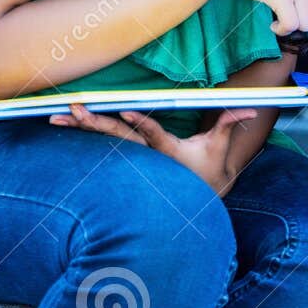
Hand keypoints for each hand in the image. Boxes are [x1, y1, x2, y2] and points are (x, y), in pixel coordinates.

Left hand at [52, 103, 256, 195]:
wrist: (194, 199)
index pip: (150, 132)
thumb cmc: (207, 172)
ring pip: (103, 140)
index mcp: (165, 151)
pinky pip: (101, 144)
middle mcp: (145, 155)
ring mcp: (134, 158)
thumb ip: (229, 123)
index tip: (122, 109)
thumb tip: (250, 108)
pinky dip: (83, 134)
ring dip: (79, 128)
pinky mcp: (127, 159)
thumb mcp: (219, 149)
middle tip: (73, 108)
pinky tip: (66, 124)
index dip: (138, 120)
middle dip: (93, 122)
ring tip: (57, 117)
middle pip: (116, 136)